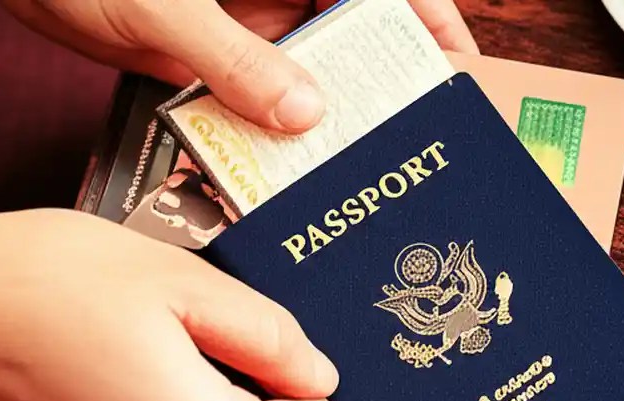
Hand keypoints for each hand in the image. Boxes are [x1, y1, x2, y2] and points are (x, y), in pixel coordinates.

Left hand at [0, 0, 478, 132]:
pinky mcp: (213, 54)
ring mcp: (245, 21)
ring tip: (359, 159)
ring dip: (328, 114)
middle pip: (355, 31)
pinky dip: (275, 128)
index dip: (428, 17)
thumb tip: (303, 114)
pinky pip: (261, 94)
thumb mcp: (165, 8)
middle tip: (414, 131)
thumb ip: (236, 59)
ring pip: (310, 71)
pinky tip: (288, 163)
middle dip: (385, 78)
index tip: (458, 63)